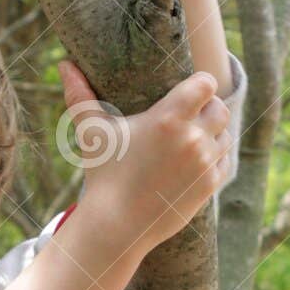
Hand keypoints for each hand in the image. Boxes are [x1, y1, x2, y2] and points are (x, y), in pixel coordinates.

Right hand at [57, 57, 232, 252]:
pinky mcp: (210, 186)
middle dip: (208, 109)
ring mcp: (205, 163)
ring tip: (191, 139)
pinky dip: (214, 160)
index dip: (200, 84)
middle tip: (190, 116)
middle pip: (221, 108)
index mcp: (169, 118)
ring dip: (213, 135)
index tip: (189, 89)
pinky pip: (223, 162)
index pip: (207, 83)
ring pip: (225, 136)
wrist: (116, 225)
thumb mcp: (92, 132)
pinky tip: (195, 162)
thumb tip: (64, 64)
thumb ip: (80, 95)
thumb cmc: (103, 174)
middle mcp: (193, 138)